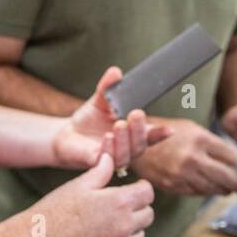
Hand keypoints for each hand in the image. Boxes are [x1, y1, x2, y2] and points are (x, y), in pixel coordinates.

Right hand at [34, 153, 154, 236]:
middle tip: (123, 203)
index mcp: (119, 203)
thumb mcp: (79, 185)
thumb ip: (101, 171)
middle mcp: (124, 227)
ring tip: (108, 220)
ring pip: (138, 236)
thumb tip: (111, 158)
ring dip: (130, 227)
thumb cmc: (56, 210)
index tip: (134, 187)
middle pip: (148, 215)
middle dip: (140, 207)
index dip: (142, 187)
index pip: (148, 194)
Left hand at [51, 66, 171, 171]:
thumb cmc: (89, 119)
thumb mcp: (100, 100)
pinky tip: (107, 138)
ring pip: (127, 155)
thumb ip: (108, 87)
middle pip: (140, 144)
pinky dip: (109, 149)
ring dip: (125, 139)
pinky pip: (107, 160)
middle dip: (140, 130)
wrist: (68, 134)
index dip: (160, 134)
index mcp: (133, 134)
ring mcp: (114, 158)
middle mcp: (127, 148)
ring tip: (119, 124)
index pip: (150, 135)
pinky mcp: (98, 165)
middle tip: (136, 114)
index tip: (168, 130)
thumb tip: (115, 71)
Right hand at [132, 119, 236, 196]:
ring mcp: (183, 174)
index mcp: (200, 139)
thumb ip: (211, 142)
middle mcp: (193, 158)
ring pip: (213, 188)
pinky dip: (207, 192)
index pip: (232, 156)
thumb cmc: (164, 133)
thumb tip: (233, 157)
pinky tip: (212, 189)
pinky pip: (197, 192)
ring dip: (225, 189)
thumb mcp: (190, 128)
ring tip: (230, 188)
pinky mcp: (174, 185)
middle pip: (226, 176)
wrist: (135, 144)